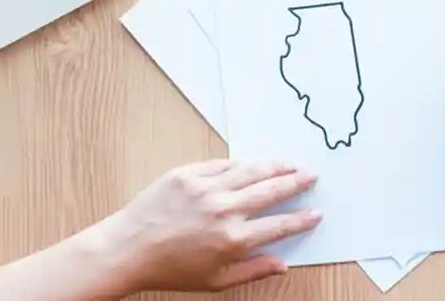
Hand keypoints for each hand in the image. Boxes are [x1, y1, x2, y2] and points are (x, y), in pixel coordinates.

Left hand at [98, 159, 321, 293]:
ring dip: (274, 166)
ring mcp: (205, 188)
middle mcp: (224, 210)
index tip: (316, 212)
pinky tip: (252, 163)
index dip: (301, 219)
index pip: (279, 225)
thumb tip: (282, 265)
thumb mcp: (216, 281)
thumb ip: (253, 270)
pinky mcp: (187, 174)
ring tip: (290, 164)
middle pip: (270, 191)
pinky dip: (241, 163)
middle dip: (295, 183)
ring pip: (250, 171)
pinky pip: (221, 164)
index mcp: (233, 239)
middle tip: (311, 176)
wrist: (129, 249)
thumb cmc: (171, 269)